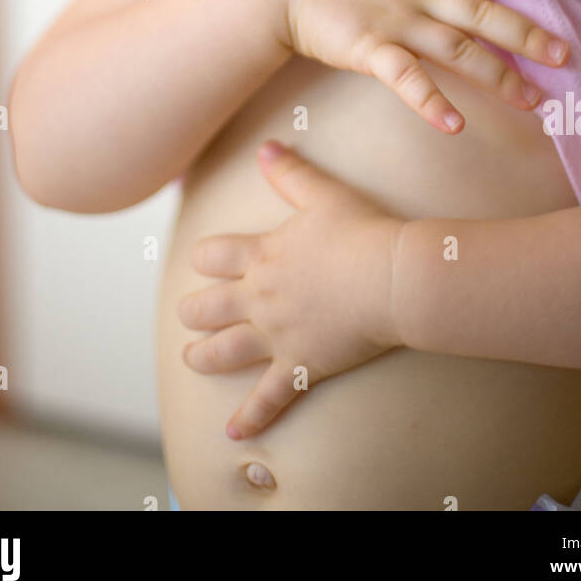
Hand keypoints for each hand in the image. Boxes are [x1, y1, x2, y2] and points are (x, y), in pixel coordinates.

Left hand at [178, 141, 403, 439]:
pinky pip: (269, 398)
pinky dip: (250, 418)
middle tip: (188, 315)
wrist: (391, 277)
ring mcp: (277, 334)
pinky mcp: (300, 365)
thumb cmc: (362, 231)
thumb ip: (290, 172)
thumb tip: (265, 145)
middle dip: (194, 311)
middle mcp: (261, 297)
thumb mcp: (323, 194)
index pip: (215, 255)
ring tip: (192, 360)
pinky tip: (232, 434)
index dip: (205, 258)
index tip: (201, 262)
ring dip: (204, 356)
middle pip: (209, 306)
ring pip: (225, 350)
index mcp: (264, 255)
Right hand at [276, 0, 569, 133]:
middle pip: (482, 12)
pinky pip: (406, 78)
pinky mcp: (368, 48)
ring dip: (499, 75)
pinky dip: (431, 101)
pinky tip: (455, 125)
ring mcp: (394, 20)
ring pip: (457, 48)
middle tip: (565, 54)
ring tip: (533, 101)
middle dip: (526, 33)